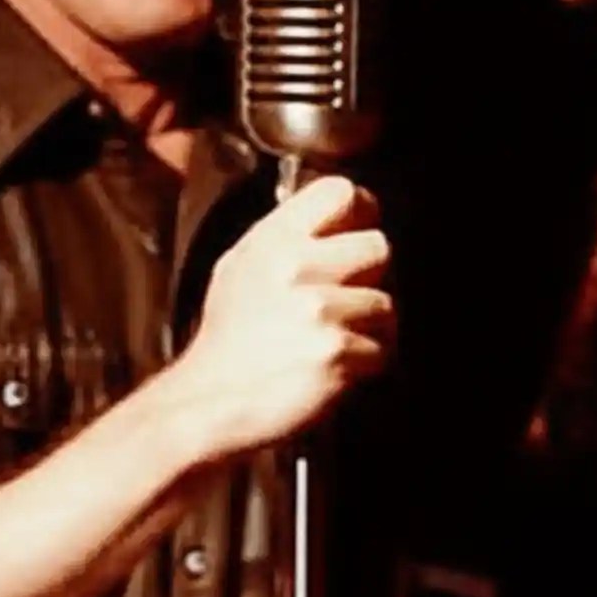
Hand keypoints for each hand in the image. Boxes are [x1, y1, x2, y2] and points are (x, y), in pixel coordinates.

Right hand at [167, 176, 393, 456]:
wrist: (210, 405)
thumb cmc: (227, 346)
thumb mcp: (240, 271)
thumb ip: (286, 241)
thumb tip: (335, 224)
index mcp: (272, 241)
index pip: (339, 192)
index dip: (361, 211)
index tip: (358, 232)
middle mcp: (296, 267)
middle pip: (378, 247)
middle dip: (369, 279)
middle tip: (343, 305)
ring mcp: (318, 309)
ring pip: (386, 306)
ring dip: (370, 330)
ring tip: (332, 344)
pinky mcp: (337, 351)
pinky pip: (382, 351)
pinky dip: (365, 367)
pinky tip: (331, 371)